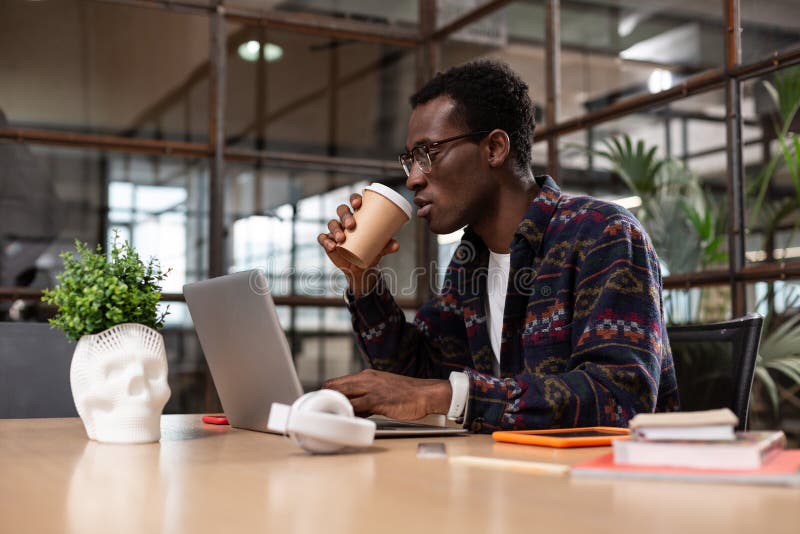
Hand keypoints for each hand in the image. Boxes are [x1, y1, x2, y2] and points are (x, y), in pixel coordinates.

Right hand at [317, 193, 399, 297]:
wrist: (361, 268)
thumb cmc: (371, 251)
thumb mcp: (379, 248)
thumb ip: (387, 246)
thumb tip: (396, 245)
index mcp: (359, 215)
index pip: (355, 201)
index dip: (355, 199)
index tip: (358, 203)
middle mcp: (345, 220)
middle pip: (342, 210)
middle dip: (345, 215)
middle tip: (351, 225)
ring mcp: (335, 230)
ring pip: (332, 223)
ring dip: (335, 229)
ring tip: (341, 238)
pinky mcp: (328, 241)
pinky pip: (323, 238)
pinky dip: (325, 241)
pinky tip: (331, 246)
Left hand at [322, 369, 451, 420]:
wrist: (426, 394)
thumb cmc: (407, 394)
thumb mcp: (383, 391)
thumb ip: (366, 398)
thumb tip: (353, 409)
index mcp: (366, 376)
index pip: (337, 382)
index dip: (326, 394)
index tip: (322, 405)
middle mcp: (366, 379)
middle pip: (334, 386)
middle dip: (324, 399)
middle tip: (320, 413)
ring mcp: (371, 389)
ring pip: (342, 394)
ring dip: (333, 406)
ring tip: (328, 417)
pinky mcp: (377, 400)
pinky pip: (355, 406)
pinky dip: (347, 413)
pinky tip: (344, 420)